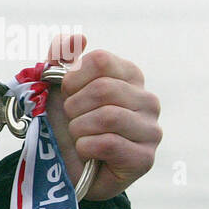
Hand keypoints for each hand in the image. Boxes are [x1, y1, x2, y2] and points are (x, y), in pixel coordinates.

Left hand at [43, 33, 161, 200]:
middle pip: (102, 89)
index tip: (68, 95)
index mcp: (130, 77)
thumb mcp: (57, 90)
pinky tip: (87, 153)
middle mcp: (148, 100)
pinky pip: (108, 144)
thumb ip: (61, 60)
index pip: (99, 60)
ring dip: (79, 129)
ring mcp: (151, 130)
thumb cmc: (67, 126)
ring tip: (79, 137)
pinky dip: (86, 148)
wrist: (68, 169)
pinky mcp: (144, 158)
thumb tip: (77, 38)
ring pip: (107, 116)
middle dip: (74, 107)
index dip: (72, 79)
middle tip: (72, 121)